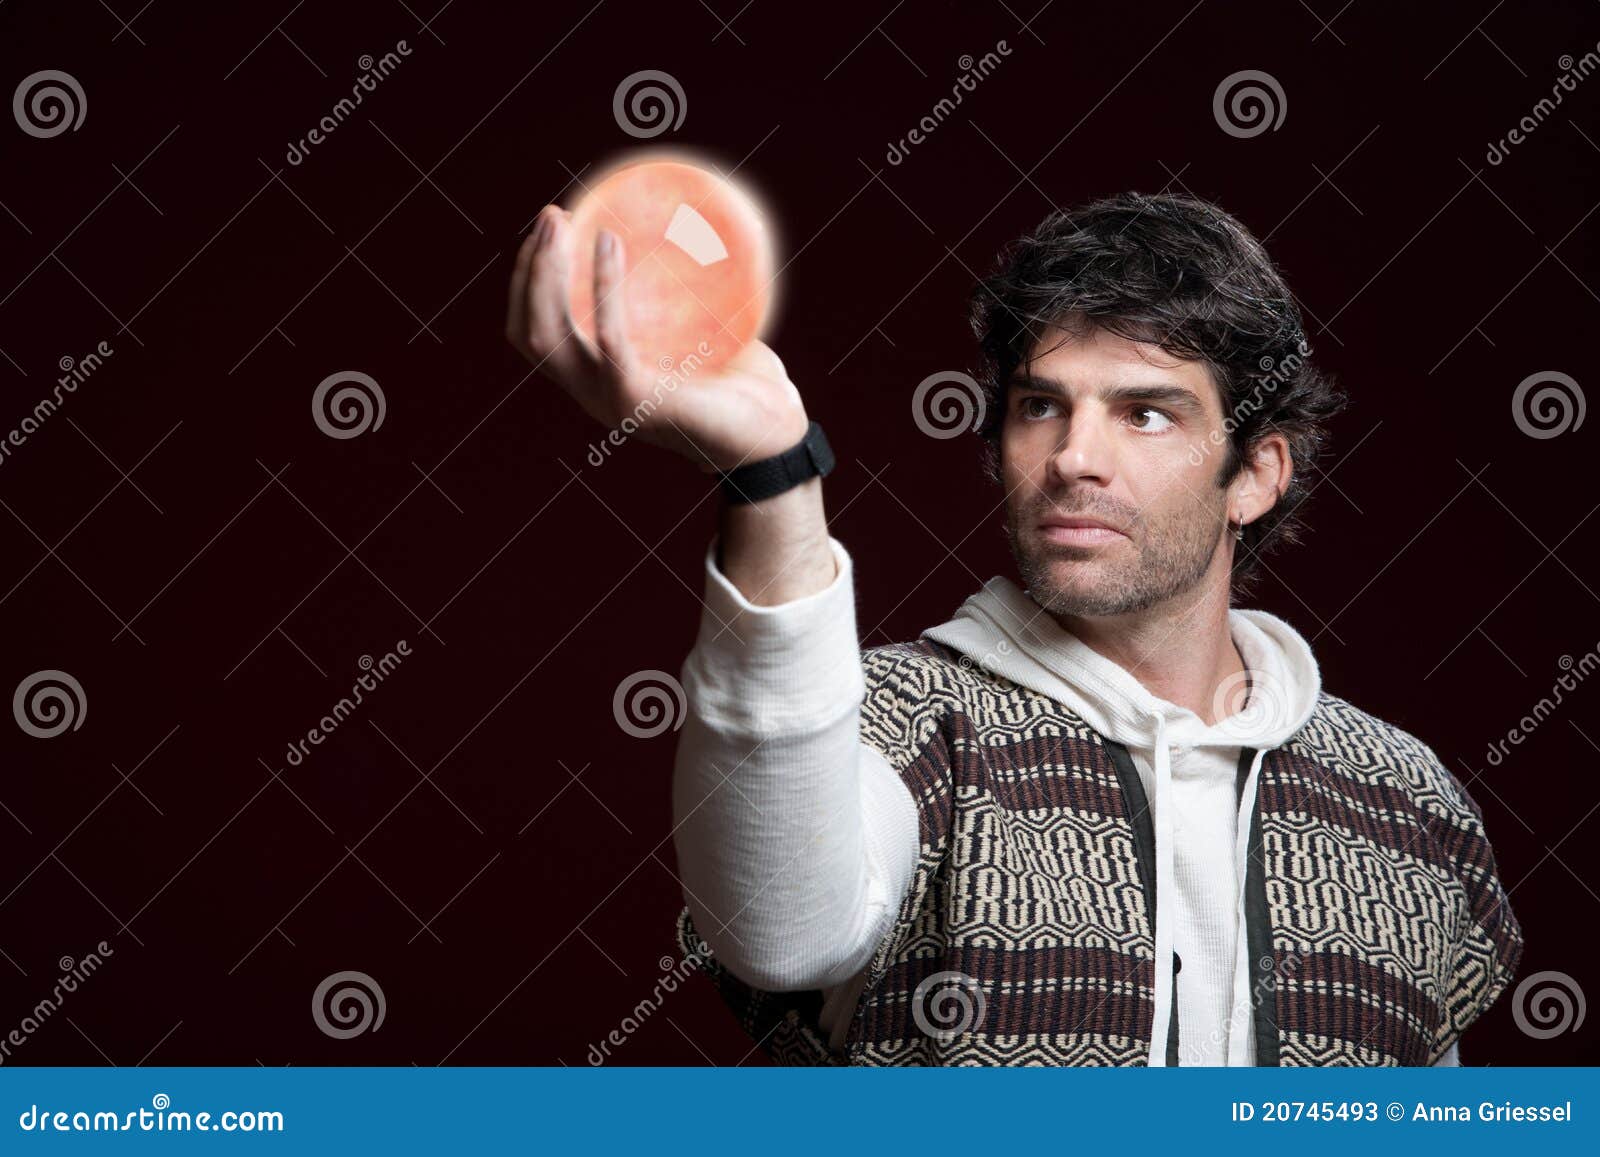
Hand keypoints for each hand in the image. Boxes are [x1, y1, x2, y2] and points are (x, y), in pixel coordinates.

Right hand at [505, 204, 809, 472]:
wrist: (772, 433)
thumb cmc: (743, 380)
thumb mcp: (701, 332)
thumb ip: (680, 297)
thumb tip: (685, 227)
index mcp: (599, 380)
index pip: (536, 335)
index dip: (527, 285)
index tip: (547, 232)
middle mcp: (594, 394)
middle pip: (531, 333)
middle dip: (529, 270)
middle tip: (552, 215)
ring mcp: (609, 401)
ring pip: (551, 336)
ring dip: (546, 274)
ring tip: (564, 223)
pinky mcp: (636, 401)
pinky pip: (609, 338)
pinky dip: (602, 287)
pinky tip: (610, 244)